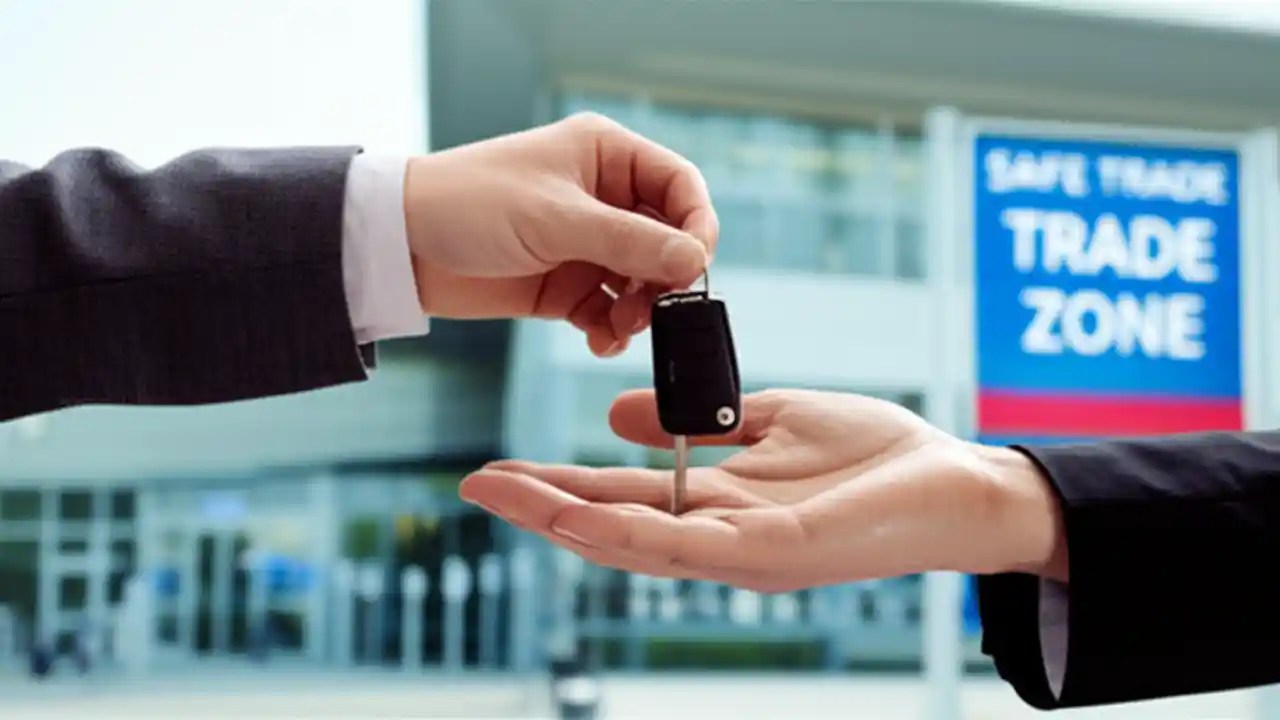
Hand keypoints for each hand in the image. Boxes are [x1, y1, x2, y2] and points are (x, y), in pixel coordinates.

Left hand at [404, 112, 716, 356]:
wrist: (401, 247)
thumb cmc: (470, 205)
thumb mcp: (556, 220)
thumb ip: (631, 241)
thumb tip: (696, 261)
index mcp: (606, 156)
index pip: (680, 186)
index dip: (697, 225)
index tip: (694, 267)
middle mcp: (603, 197)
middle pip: (668, 239)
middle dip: (666, 278)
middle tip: (656, 309)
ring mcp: (586, 243)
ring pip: (643, 281)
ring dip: (641, 309)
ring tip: (619, 327)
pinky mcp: (565, 285)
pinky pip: (610, 310)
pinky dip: (611, 329)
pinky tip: (599, 341)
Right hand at [460, 389, 1068, 591]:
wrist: (953, 480)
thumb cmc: (875, 454)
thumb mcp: (772, 417)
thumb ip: (700, 421)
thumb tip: (619, 416)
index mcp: (716, 500)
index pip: (620, 493)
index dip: (558, 481)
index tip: (501, 466)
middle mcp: (716, 534)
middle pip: (611, 523)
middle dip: (541, 505)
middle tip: (474, 485)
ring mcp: (740, 551)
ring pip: (634, 541)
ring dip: (567, 521)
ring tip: (506, 496)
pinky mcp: (772, 555)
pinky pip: (688, 545)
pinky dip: (630, 534)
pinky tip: (583, 520)